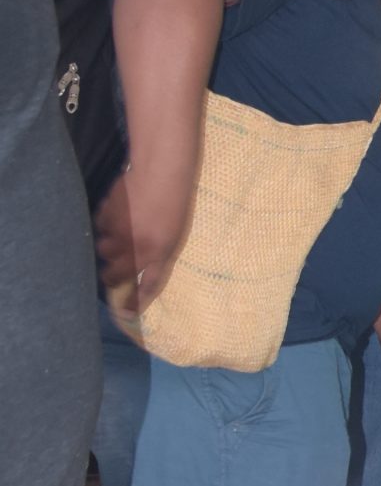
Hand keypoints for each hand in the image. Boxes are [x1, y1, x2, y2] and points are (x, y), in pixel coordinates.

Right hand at [94, 173, 183, 315]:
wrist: (163, 171)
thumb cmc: (175, 202)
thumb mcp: (174, 234)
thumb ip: (158, 255)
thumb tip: (139, 273)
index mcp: (161, 253)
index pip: (148, 286)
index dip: (135, 302)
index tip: (125, 313)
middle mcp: (138, 247)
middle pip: (115, 274)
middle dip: (111, 276)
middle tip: (113, 271)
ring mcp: (120, 232)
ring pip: (103, 250)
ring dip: (108, 247)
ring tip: (119, 233)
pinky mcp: (107, 215)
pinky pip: (99, 227)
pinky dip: (105, 223)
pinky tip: (117, 213)